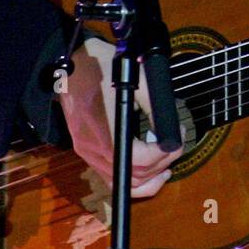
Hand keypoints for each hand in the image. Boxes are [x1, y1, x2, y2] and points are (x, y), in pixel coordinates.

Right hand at [58, 36, 184, 198]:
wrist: (70, 65)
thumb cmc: (104, 68)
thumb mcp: (137, 80)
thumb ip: (156, 106)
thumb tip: (173, 128)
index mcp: (106, 131)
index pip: (140, 160)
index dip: (166, 152)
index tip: (179, 135)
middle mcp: (94, 150)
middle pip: (135, 175)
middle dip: (163, 162)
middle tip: (176, 144)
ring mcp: (88, 154)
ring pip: (123, 183)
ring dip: (150, 177)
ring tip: (166, 162)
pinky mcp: (86, 152)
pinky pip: (110, 178)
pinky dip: (132, 180)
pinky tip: (146, 171)